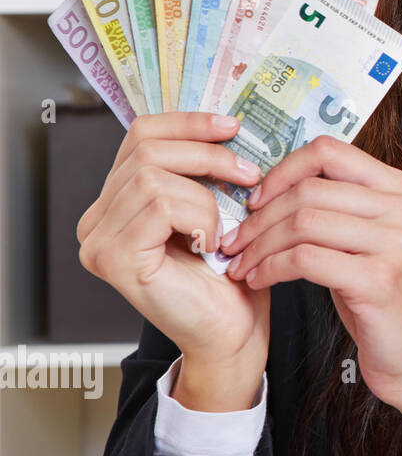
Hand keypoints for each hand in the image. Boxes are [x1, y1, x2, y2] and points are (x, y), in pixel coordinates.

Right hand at [77, 112, 270, 408]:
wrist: (232, 333)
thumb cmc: (230, 276)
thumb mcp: (217, 208)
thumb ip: (203, 170)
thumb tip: (228, 122)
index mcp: (118, 201)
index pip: (141, 135)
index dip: (188, 123)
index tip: (232, 126)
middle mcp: (97, 219)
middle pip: (146, 148)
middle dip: (207, 153)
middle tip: (250, 173)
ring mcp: (98, 240)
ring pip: (154, 175)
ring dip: (208, 195)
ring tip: (229, 225)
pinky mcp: (114, 258)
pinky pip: (161, 204)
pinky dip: (199, 217)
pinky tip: (212, 244)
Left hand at [219, 136, 401, 416]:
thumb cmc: (383, 296)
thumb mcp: (369, 239)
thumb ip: (338, 206)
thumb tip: (269, 186)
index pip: (329, 152)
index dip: (283, 170)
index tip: (257, 199)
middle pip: (310, 190)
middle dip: (260, 216)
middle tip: (235, 240)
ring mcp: (397, 244)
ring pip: (303, 222)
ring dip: (259, 244)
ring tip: (242, 263)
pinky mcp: (379, 280)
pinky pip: (305, 260)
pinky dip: (271, 268)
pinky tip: (259, 280)